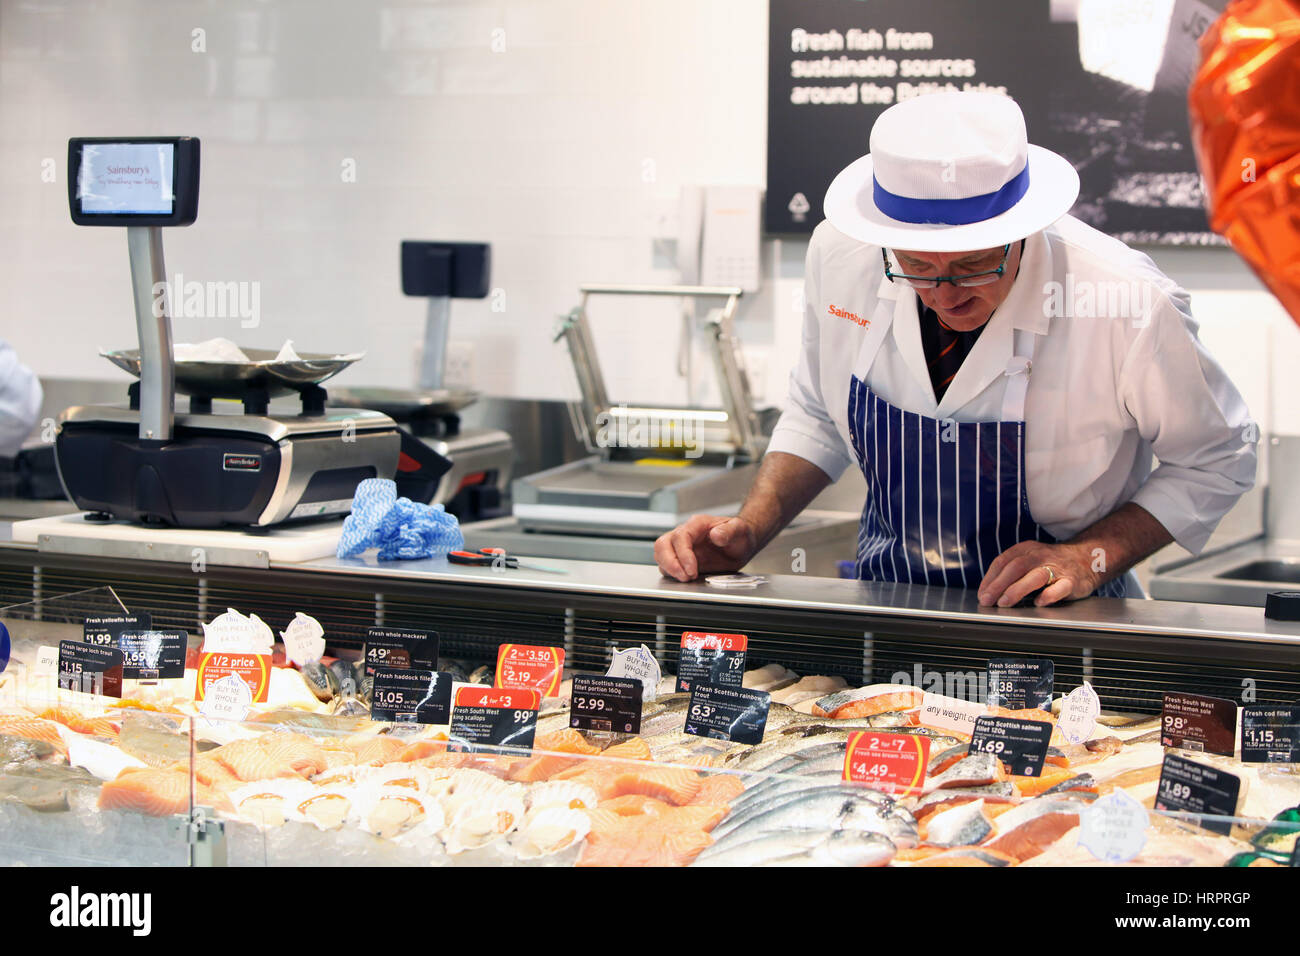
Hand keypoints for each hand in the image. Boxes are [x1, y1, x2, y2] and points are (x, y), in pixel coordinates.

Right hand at [654, 514, 758, 581]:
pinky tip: (684, 579)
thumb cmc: (739, 535)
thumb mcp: (740, 530)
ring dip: (669, 569)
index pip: (681, 537)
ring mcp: (681, 546)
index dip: (683, 554)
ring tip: (685, 579)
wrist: (740, 543)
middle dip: (670, 563)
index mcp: (697, 524)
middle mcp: (685, 533)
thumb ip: (729, 531)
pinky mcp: (681, 558)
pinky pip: (667, 564)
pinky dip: (671, 573)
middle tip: (685, 577)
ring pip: (661, 554)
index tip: (693, 570)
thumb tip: (716, 535)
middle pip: (663, 544)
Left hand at [977, 541, 1100, 607]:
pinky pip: (1061, 587)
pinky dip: (1049, 595)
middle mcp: (1040, 556)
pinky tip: (1039, 602)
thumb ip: (1011, 572)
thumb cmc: (1051, 563)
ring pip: (1035, 576)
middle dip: (998, 585)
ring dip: (1017, 589)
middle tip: (987, 600)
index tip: (982, 594)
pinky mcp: (1072, 580)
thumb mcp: (1029, 560)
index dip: (990, 578)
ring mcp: (1057, 567)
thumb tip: (988, 593)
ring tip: (1004, 602)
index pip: (1003, 561)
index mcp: (1026, 550)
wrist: (1087, 558)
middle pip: (1016, 567)